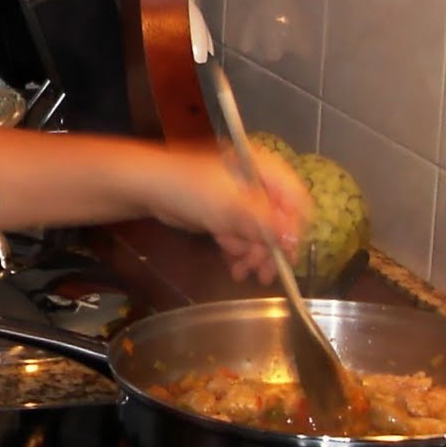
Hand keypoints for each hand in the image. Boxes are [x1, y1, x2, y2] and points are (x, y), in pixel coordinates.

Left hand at [146, 143, 313, 283]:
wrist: (151, 188)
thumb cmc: (193, 189)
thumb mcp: (233, 207)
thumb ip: (266, 223)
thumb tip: (294, 240)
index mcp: (265, 170)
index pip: (295, 200)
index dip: (293, 229)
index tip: (288, 256)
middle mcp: (257, 183)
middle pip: (277, 220)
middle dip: (269, 249)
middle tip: (263, 275)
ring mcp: (240, 199)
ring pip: (259, 232)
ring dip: (252, 254)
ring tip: (240, 272)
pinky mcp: (225, 213)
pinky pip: (241, 235)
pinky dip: (238, 250)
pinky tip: (232, 265)